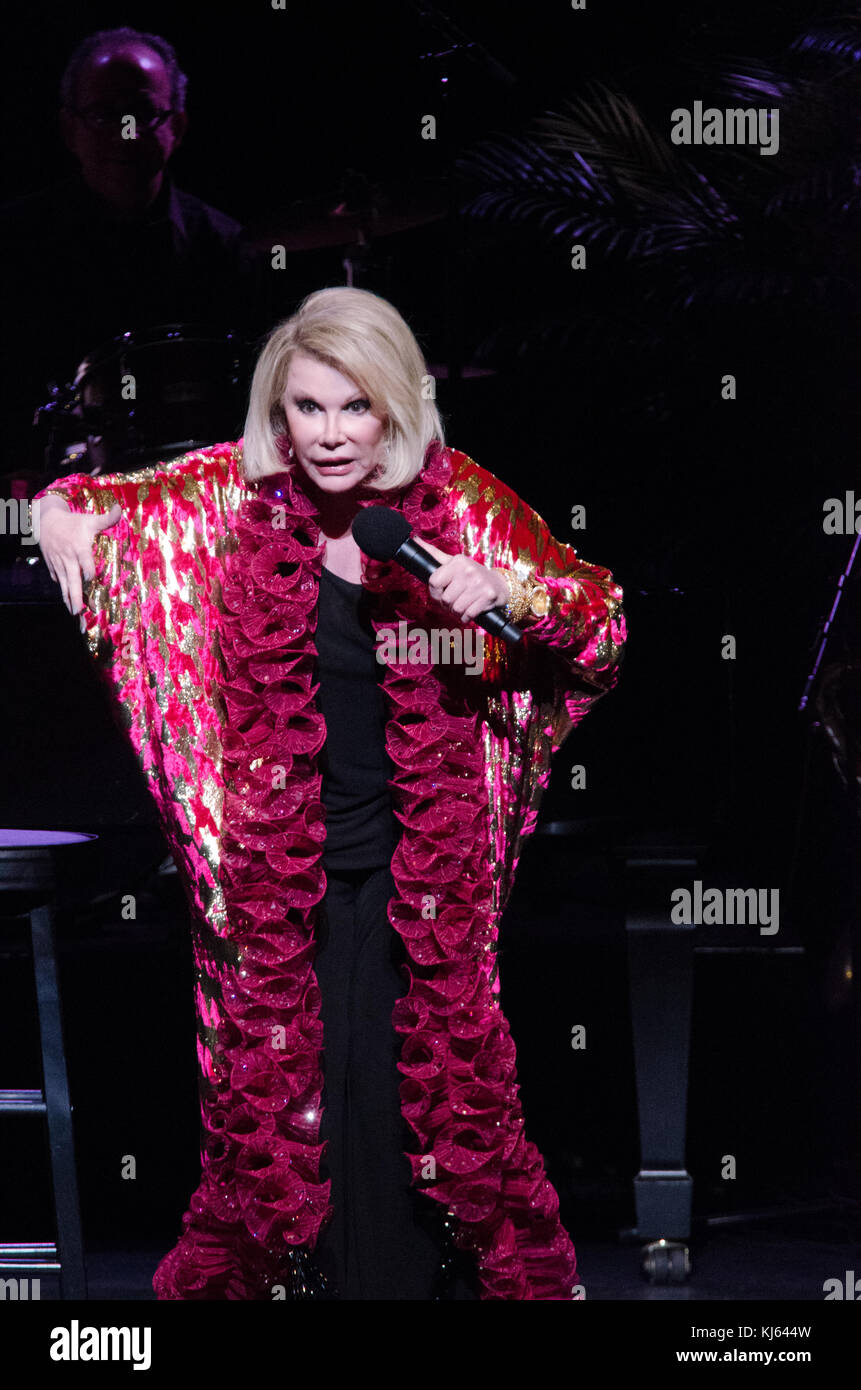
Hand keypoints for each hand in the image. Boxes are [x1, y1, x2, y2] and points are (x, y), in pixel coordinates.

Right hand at [37, 499, 122, 614]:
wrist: (46, 522)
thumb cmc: (73, 522)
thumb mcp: (90, 520)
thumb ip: (107, 518)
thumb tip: (120, 508)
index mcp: (79, 548)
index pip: (85, 564)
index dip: (89, 572)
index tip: (93, 578)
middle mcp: (68, 559)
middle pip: (72, 580)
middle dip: (75, 596)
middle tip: (79, 611)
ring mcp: (58, 564)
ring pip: (63, 584)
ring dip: (68, 598)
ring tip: (74, 613)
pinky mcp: (52, 567)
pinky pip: (57, 581)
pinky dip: (63, 591)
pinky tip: (69, 602)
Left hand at [421, 540, 509, 623]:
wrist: (499, 584)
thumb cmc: (472, 575)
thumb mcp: (454, 562)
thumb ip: (434, 554)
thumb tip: (414, 539)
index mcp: (457, 561)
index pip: (433, 582)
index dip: (434, 592)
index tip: (440, 593)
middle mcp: (468, 570)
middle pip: (445, 598)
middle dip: (447, 605)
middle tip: (454, 601)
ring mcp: (479, 583)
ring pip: (456, 608)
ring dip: (457, 612)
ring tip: (462, 606)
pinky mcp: (488, 596)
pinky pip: (468, 615)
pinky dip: (467, 617)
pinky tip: (470, 610)